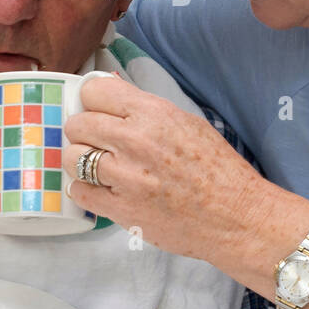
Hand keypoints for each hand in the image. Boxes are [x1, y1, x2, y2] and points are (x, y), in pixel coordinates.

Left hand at [61, 73, 269, 263]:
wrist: (236, 216)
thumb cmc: (218, 170)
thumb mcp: (187, 122)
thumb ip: (146, 109)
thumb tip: (112, 92)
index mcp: (153, 113)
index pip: (94, 92)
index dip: (93, 101)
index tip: (98, 111)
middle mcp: (135, 141)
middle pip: (78, 124)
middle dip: (84, 131)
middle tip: (97, 142)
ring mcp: (126, 177)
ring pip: (72, 157)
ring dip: (82, 161)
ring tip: (100, 168)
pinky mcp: (121, 209)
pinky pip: (79, 192)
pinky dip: (87, 190)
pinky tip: (104, 190)